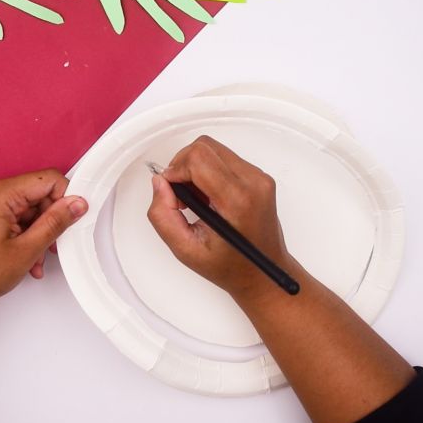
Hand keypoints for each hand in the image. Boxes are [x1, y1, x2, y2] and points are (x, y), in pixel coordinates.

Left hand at [0, 169, 87, 312]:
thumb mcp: (27, 250)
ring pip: (26, 208)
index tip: (74, 217)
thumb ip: (56, 223)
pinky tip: (25, 256)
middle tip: (52, 245)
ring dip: (37, 232)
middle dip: (50, 220)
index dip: (65, 198)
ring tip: (35, 259)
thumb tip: (76, 204)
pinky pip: (12, 215)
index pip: (48, 179)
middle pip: (37, 194)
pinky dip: (23, 233)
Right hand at [147, 136, 291, 300]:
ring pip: (213, 150)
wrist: (263, 275)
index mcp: (238, 201)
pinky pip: (225, 158)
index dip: (176, 170)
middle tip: (182, 197)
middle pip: (204, 147)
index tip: (172, 191)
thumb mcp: (186, 250)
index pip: (198, 158)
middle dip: (183, 167)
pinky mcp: (259, 177)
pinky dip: (209, 172)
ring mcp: (259, 178)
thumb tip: (159, 183)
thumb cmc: (231, 267)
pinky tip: (209, 198)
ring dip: (196, 169)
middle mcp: (253, 183)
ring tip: (197, 200)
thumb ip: (163, 215)